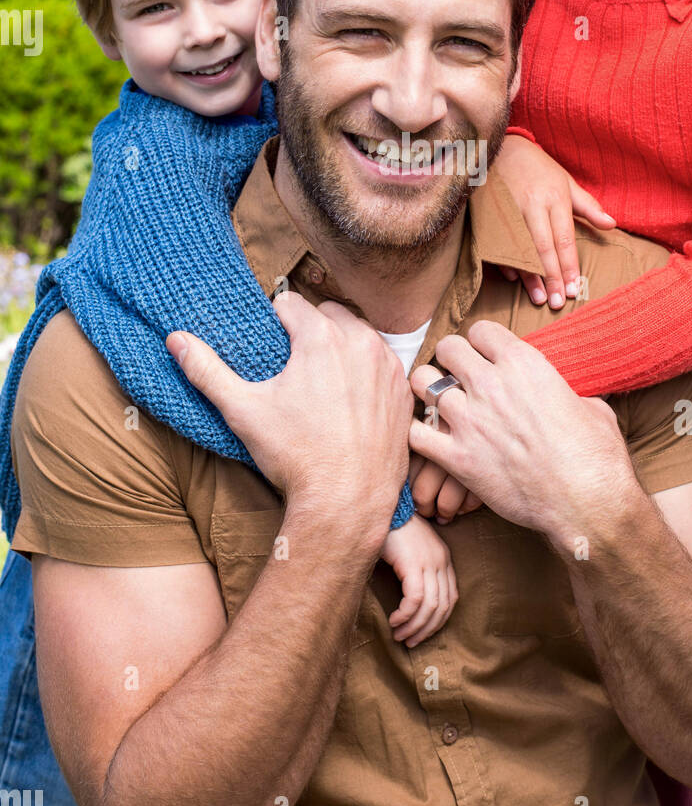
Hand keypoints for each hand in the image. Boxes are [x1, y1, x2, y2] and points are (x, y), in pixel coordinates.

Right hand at [166, 292, 412, 535]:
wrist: (346, 502)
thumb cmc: (295, 456)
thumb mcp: (243, 410)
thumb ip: (207, 370)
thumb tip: (175, 340)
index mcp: (321, 338)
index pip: (291, 303)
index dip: (275, 321)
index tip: (270, 344)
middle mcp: (362, 343)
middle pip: (328, 313)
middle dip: (310, 329)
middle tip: (293, 362)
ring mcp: (388, 366)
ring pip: (360, 334)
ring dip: (341, 345)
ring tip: (320, 377)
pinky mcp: (402, 391)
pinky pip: (383, 363)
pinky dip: (366, 370)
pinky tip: (350, 396)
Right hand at [380, 515, 458, 646]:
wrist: (381, 507)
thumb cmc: (390, 529)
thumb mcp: (410, 552)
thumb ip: (415, 571)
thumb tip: (410, 602)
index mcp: (443, 558)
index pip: (451, 598)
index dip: (438, 621)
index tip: (421, 632)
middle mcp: (441, 560)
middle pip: (443, 606)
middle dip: (427, 629)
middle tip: (409, 641)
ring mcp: (429, 562)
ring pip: (430, 607)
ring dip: (415, 627)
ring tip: (400, 635)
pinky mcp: (414, 564)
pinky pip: (415, 600)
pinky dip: (406, 615)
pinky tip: (394, 620)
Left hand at [408, 320, 633, 541]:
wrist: (588, 502)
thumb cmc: (596, 456)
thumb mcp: (590, 406)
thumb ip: (564, 392)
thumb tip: (567, 396)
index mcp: (523, 364)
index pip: (481, 330)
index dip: (481, 343)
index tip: (484, 356)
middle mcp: (491, 384)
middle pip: (448, 348)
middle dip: (451, 359)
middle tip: (457, 376)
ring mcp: (470, 420)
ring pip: (423, 383)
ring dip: (429, 391)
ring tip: (438, 403)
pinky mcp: (458, 458)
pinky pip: (415, 434)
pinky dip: (417, 433)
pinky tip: (429, 438)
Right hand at [494, 136, 614, 306]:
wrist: (500, 148)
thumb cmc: (539, 168)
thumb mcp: (566, 182)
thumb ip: (589, 206)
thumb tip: (612, 224)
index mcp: (554, 197)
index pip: (564, 238)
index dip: (570, 265)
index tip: (575, 288)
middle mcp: (532, 205)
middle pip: (544, 247)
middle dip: (553, 277)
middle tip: (559, 302)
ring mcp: (508, 210)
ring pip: (521, 249)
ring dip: (531, 276)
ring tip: (540, 298)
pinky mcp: (490, 214)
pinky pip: (499, 244)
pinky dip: (507, 262)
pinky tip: (516, 280)